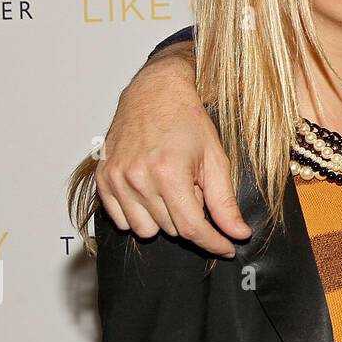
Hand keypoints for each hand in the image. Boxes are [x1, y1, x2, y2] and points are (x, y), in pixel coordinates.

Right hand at [94, 41, 250, 256]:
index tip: (226, 248)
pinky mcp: (103, 180)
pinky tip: (151, 191)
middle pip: (171, 229)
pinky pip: (122, 221)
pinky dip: (139, 213)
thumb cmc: (187, 121)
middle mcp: (137, 178)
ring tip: (171, 188)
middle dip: (190, 217)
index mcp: (168, 172)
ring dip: (164, 218)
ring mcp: (116, 180)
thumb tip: (238, 234)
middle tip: (193, 188)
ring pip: (145, 230)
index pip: (192, 228)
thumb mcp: (215, 159)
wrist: (154, 93)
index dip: (213, 242)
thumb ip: (225, 202)